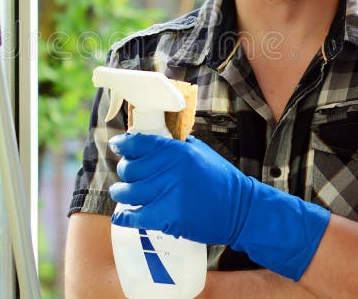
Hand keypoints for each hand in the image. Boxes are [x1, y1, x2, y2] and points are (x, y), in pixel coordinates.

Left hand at [108, 133, 330, 280]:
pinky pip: (135, 216)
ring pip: (128, 192)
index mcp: (177, 151)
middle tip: (127, 174)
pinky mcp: (168, 218)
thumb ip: (177, 145)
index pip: (139, 143)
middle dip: (125, 170)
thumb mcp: (201, 152)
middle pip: (130, 168)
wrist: (241, 210)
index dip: (123, 144)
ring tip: (122, 193)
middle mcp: (169, 170)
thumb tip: (152, 140)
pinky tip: (123, 215)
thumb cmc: (221, 179)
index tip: (117, 145)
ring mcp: (167, 195)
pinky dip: (125, 217)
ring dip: (120, 192)